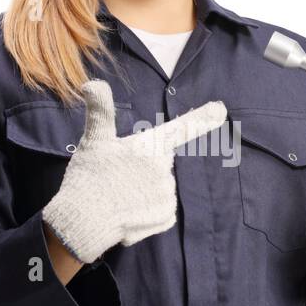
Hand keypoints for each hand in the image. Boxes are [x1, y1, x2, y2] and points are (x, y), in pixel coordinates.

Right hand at [41, 79, 226, 263]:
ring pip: (159, 186)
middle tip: (117, 176)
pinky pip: (160, 208)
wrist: (84, 221)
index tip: (221, 109)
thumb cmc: (88, 177)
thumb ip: (100, 111)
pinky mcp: (166, 217)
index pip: (181, 129)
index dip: (202, 118)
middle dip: (143, 167)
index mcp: (150, 147)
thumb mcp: (93, 141)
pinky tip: (127, 210)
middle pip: (159, 162)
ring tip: (119, 195)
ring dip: (144, 189)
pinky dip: (146, 210)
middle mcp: (164, 170)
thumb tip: (92, 83)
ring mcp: (167, 195)